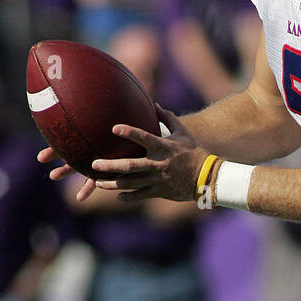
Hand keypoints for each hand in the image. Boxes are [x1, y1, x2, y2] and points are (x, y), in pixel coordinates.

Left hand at [91, 105, 206, 202]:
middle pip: (130, 165)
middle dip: (110, 166)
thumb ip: (168, 118)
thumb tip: (155, 104)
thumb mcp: (183, 133)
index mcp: (163, 147)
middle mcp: (158, 164)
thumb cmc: (194, 151)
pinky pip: (140, 195)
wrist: (206, 177)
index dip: (129, 132)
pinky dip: (128, 196)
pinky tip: (117, 195)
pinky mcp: (160, 191)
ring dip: (113, 183)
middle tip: (94, 164)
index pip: (143, 137)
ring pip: (131, 183)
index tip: (113, 128)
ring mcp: (158, 179)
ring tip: (98, 183)